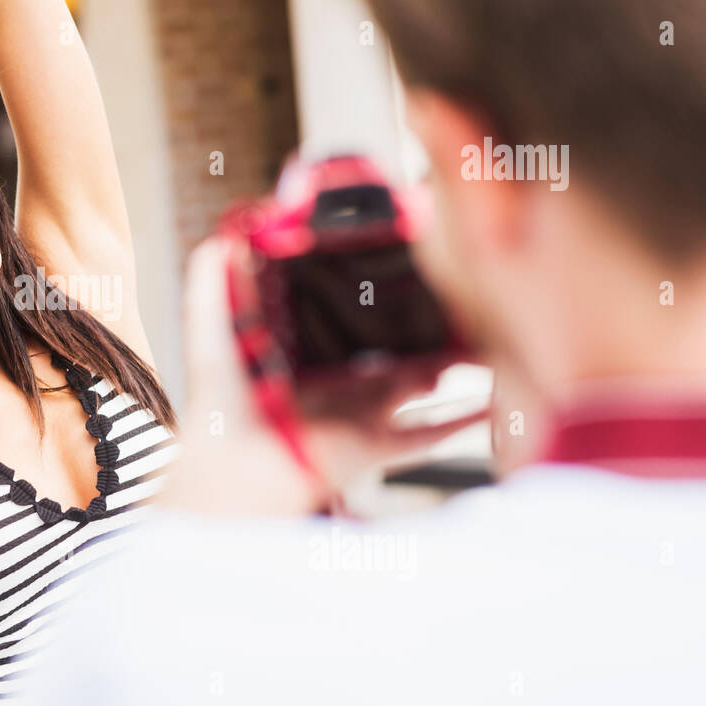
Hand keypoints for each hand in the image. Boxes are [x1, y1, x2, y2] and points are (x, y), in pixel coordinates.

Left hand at [165, 233, 489, 517]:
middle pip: (389, 352)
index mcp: (299, 359)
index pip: (340, 321)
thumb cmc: (218, 407)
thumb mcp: (210, 332)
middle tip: (452, 297)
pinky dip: (464, 421)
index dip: (367, 298)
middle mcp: (334, 387)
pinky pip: (430, 436)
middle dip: (420, 328)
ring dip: (452, 366)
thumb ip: (213, 283)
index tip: (396, 266)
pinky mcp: (374, 447)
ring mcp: (358, 417)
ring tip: (489, 339)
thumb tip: (222, 234)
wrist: (232, 471)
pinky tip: (495, 403)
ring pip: (419, 388)